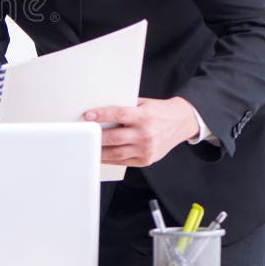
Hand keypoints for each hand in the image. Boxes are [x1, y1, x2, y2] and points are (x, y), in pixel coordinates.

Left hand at [83, 96, 198, 166]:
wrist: (181, 122)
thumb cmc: (157, 111)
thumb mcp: (142, 104)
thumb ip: (124, 107)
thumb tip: (100, 110)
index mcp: (144, 116)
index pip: (119, 114)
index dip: (101, 115)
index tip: (88, 115)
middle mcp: (146, 134)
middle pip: (114, 137)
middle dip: (96, 137)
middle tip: (83, 134)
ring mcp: (146, 149)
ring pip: (117, 153)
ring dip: (99, 151)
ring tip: (88, 147)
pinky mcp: (146, 160)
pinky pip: (123, 161)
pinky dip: (110, 159)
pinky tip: (101, 155)